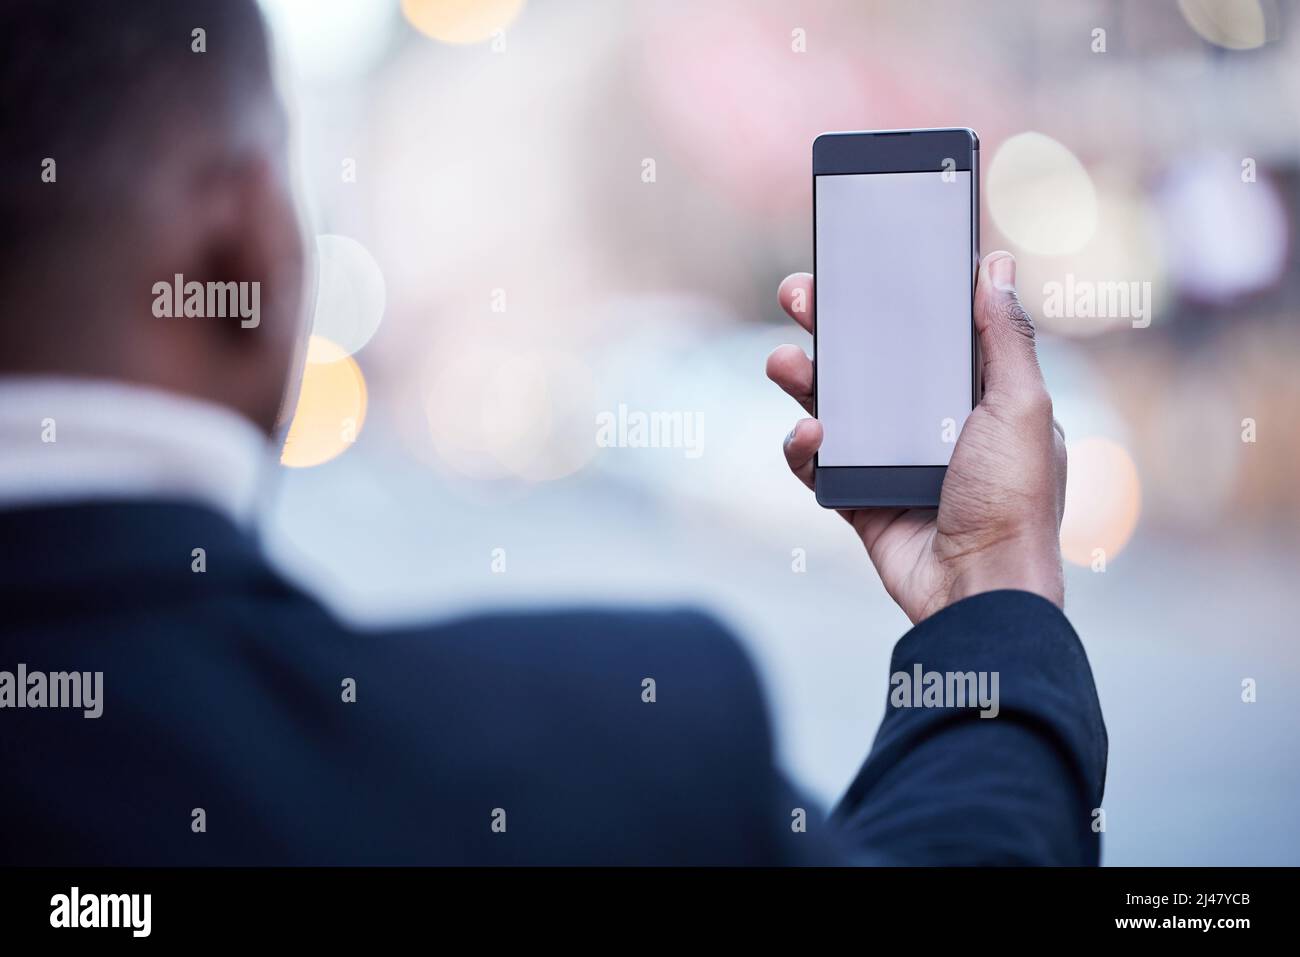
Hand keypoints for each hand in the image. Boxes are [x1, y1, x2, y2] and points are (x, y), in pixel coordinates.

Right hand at [767, 251, 1066, 623]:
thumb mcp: (1022, 407)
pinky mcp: (858, 495)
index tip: (858, 261)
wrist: (979, 590)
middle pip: (868, 358)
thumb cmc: (1013, 500)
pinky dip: (803, 446)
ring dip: (803, 375)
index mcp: (974, 393)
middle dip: (830, 323)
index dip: (891, 296)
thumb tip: (995, 265)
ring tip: (783, 361)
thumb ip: (1005, 337)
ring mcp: (890, 458)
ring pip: (834, 403)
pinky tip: (809, 434)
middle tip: (798, 294)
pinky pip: (817, 462)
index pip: (925, 330)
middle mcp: (929, 420)